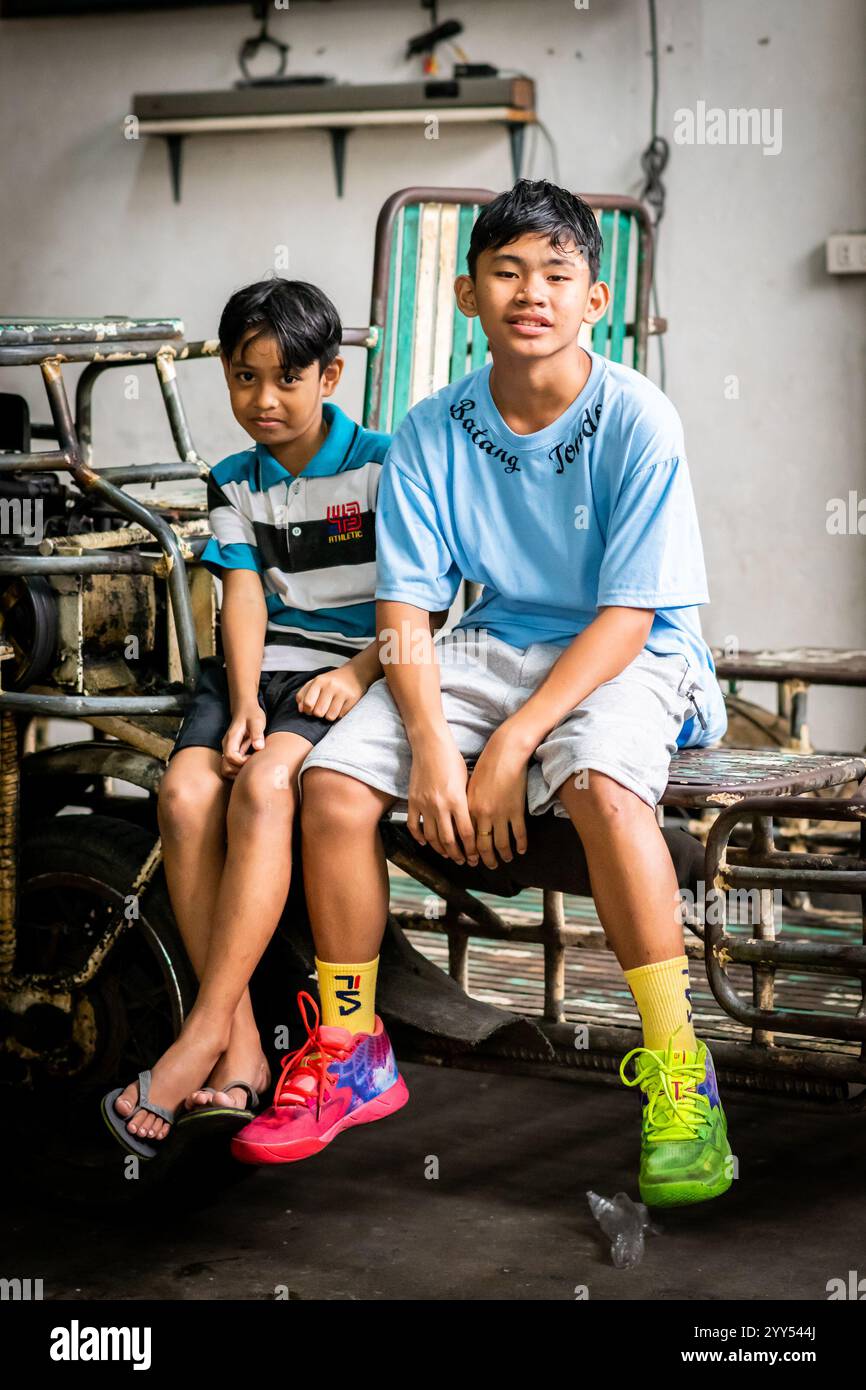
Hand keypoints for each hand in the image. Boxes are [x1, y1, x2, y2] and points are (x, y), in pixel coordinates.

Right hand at [221, 699, 265, 778]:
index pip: (231, 757)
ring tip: (252, 764)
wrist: (245, 708)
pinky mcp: (232, 752)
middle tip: (254, 763)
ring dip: (239, 772)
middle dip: (240, 770)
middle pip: (226, 768)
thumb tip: (258, 747)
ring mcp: (228, 750)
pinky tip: (251, 763)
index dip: (243, 761)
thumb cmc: (252, 714)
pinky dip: (240, 770)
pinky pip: (231, 767)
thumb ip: (257, 734)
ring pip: (227, 770)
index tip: (254, 757)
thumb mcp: (257, 721)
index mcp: (231, 739)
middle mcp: (226, 746)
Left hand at [295, 664, 366, 720]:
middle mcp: (330, 686)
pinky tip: (340, 706)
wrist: (354, 674)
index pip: (308, 703)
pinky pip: (341, 715)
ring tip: (331, 708)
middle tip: (322, 708)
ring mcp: (342, 692)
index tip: (310, 709)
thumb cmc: (331, 681)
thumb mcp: (315, 683)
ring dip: (329, 715)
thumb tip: (301, 710)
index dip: (307, 710)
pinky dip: (339, 713)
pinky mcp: (352, 699)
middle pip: (318, 712)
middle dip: (319, 713)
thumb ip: (303, 695)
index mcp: (319, 681)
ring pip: (330, 716)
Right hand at [408, 731, 478, 865]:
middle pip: (449, 840)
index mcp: (457, 800)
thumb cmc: (452, 760)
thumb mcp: (467, 780)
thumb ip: (468, 802)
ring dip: (440, 849)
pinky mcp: (412, 801)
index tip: (476, 856)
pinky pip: (413, 826)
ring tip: (447, 854)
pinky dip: (419, 837)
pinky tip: (425, 842)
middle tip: (464, 861)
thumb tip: (475, 822)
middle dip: (458, 854)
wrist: (430, 746)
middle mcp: (440, 806)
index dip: (472, 848)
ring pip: (431, 837)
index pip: (466, 833)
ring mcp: (424, 805)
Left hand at [466, 725, 528, 868]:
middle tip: (489, 866)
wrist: (506, 752)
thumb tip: (467, 820)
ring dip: (504, 855)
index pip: (467, 838)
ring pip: (501, 843)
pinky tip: (521, 850)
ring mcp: (500, 814)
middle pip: (483, 845)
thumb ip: (468, 804)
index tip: (472, 860)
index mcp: (469, 808)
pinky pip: (518, 834)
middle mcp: (483, 814)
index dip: (470, 852)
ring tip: (506, 860)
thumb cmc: (487, 765)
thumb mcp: (471, 785)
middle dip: (486, 859)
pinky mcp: (516, 810)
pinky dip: (520, 845)